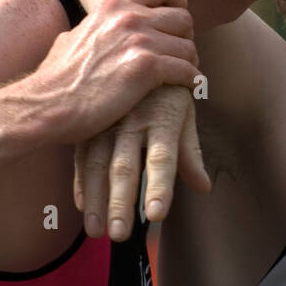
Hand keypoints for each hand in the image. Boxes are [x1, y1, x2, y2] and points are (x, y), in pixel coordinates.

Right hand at [32, 0, 200, 145]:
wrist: (45, 105)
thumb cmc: (57, 79)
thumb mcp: (73, 36)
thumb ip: (95, 26)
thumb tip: (95, 26)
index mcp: (112, 5)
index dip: (177, 1)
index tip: (178, 21)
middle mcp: (129, 17)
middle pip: (183, 18)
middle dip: (186, 38)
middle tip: (180, 56)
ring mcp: (139, 41)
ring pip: (189, 47)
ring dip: (189, 63)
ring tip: (182, 76)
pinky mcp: (146, 68)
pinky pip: (187, 71)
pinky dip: (192, 82)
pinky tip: (187, 89)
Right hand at [74, 84, 211, 240]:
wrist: (139, 51)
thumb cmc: (168, 91)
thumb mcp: (184, 115)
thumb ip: (191, 152)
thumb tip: (203, 187)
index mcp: (162, 120)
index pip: (162, 159)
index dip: (158, 187)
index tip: (155, 216)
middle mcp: (132, 122)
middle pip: (125, 167)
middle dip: (120, 202)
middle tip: (119, 234)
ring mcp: (107, 123)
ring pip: (98, 164)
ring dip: (97, 200)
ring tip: (96, 231)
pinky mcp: (89, 124)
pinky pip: (81, 156)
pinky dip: (81, 183)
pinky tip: (83, 207)